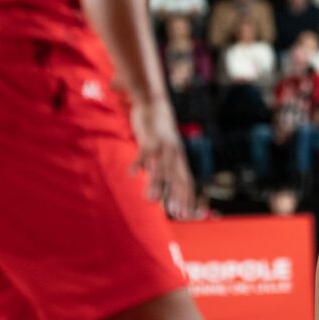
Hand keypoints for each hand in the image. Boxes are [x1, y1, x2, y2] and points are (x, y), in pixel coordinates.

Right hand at [130, 95, 195, 219]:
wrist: (154, 105)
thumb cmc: (159, 132)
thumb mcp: (166, 151)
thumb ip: (165, 170)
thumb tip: (162, 189)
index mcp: (178, 157)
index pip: (186, 180)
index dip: (186, 197)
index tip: (186, 215)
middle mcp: (173, 153)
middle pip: (176, 177)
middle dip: (176, 195)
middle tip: (176, 213)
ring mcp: (161, 146)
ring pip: (160, 167)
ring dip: (155, 183)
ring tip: (151, 199)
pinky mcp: (148, 138)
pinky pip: (143, 152)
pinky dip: (138, 162)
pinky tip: (133, 173)